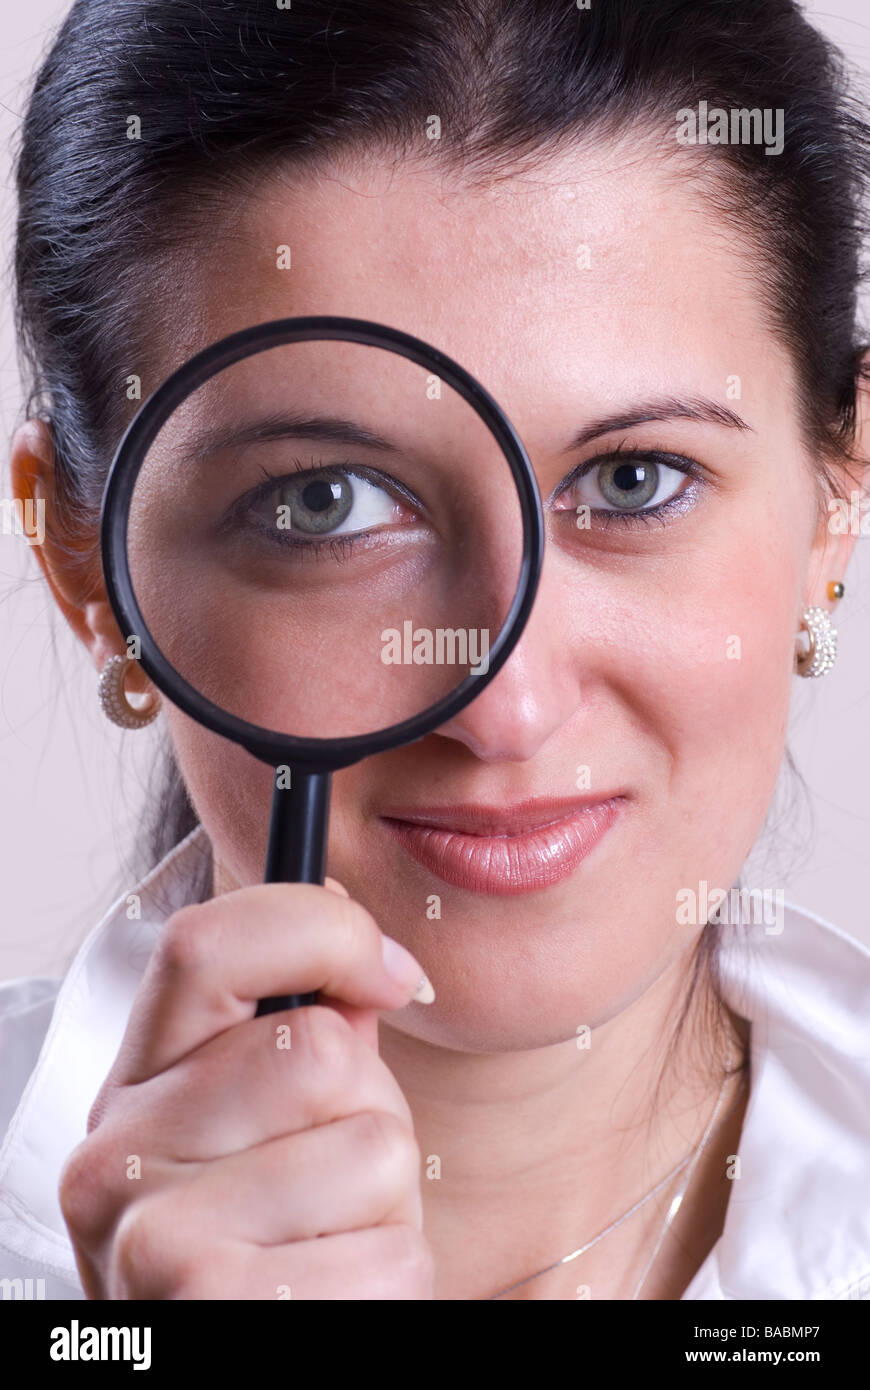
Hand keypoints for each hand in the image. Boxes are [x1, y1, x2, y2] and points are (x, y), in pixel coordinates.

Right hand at [58, 880, 434, 1299]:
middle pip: (321, 1050)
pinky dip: (391, 1279)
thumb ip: (313, 1036)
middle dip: (372, 1112)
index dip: (322, 929)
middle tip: (338, 1177)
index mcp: (135, 1088)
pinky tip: (330, 1299)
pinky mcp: (213, 1318)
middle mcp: (116, 1158)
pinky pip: (389, 1255)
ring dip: (388, 1208)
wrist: (249, 1364)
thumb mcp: (285, 1129)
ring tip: (331, 1245)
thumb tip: (365, 952)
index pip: (204, 943)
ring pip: (371, 1148)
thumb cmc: (281, 1249)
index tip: (391, 974)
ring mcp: (151, 1248)